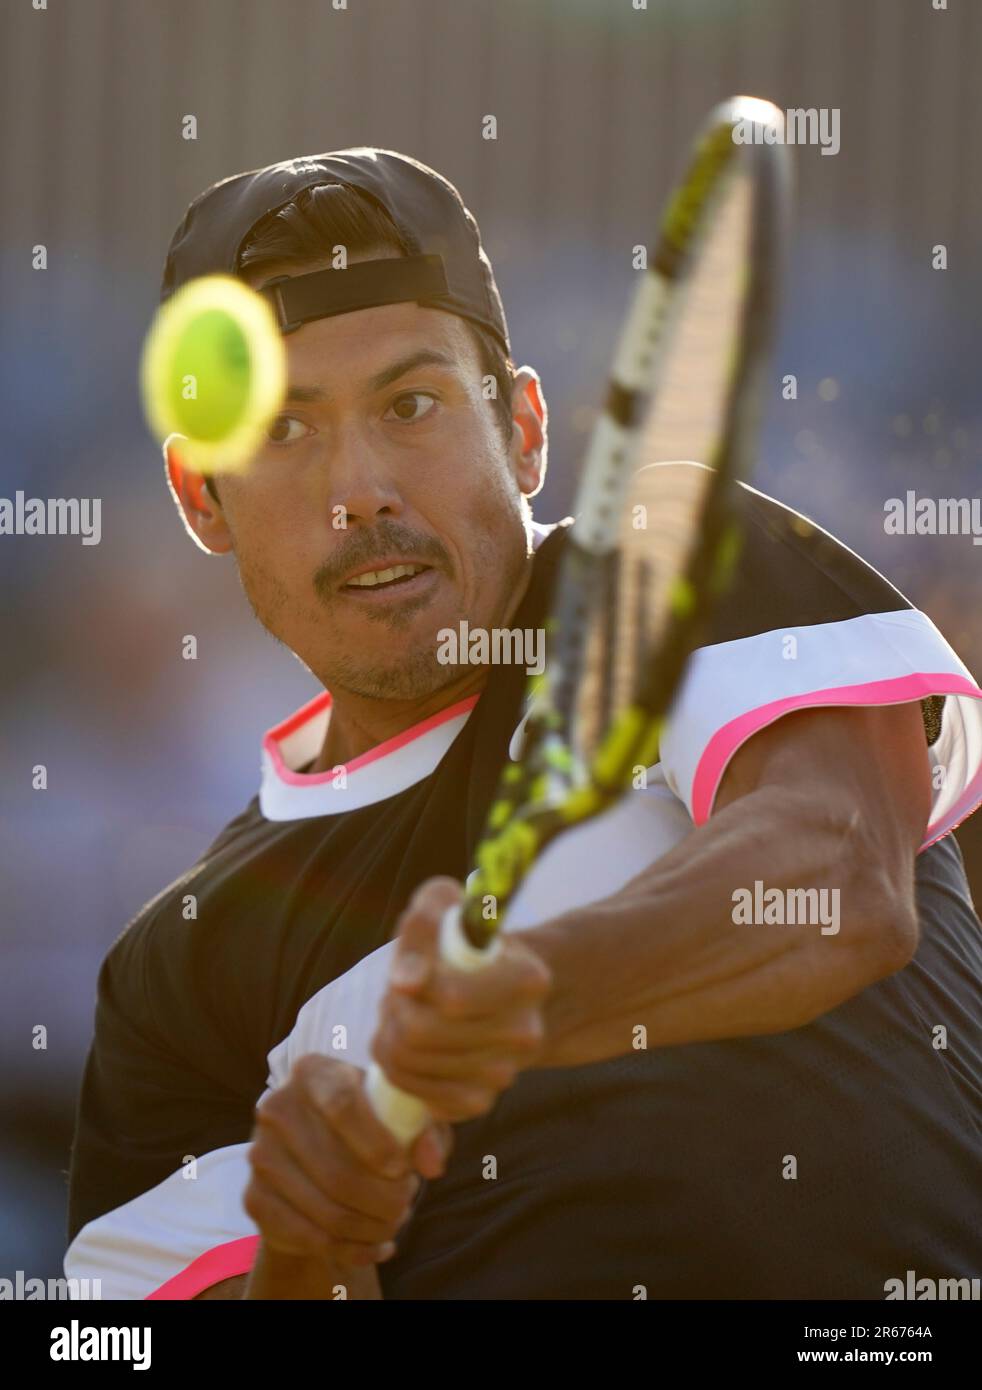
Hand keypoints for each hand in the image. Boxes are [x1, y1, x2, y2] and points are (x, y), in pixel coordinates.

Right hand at [243, 1053, 452, 1265]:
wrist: (320, 1158)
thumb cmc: (372, 1127)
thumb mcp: (404, 1119)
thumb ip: (425, 1131)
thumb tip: (431, 1162)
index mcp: (313, 1072)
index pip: (342, 1105)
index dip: (376, 1143)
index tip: (402, 1170)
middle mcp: (277, 1106)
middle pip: (334, 1167)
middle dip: (382, 1199)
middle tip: (405, 1205)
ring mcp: (261, 1153)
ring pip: (325, 1209)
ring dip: (369, 1227)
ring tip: (394, 1222)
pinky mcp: (254, 1197)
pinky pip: (307, 1236)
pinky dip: (349, 1249)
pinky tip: (374, 1246)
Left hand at [371, 877, 552, 1124]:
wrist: (495, 990)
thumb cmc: (460, 941)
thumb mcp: (442, 908)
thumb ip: (423, 927)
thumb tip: (406, 983)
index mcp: (527, 980)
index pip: (451, 998)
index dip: (412, 984)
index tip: (410, 972)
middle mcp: (525, 1034)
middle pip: (419, 1033)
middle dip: (393, 1010)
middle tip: (398, 996)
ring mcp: (505, 1073)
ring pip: (408, 1065)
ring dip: (391, 1037)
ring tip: (405, 1015)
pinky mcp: (480, 1102)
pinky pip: (416, 1095)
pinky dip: (402, 1072)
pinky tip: (415, 1048)